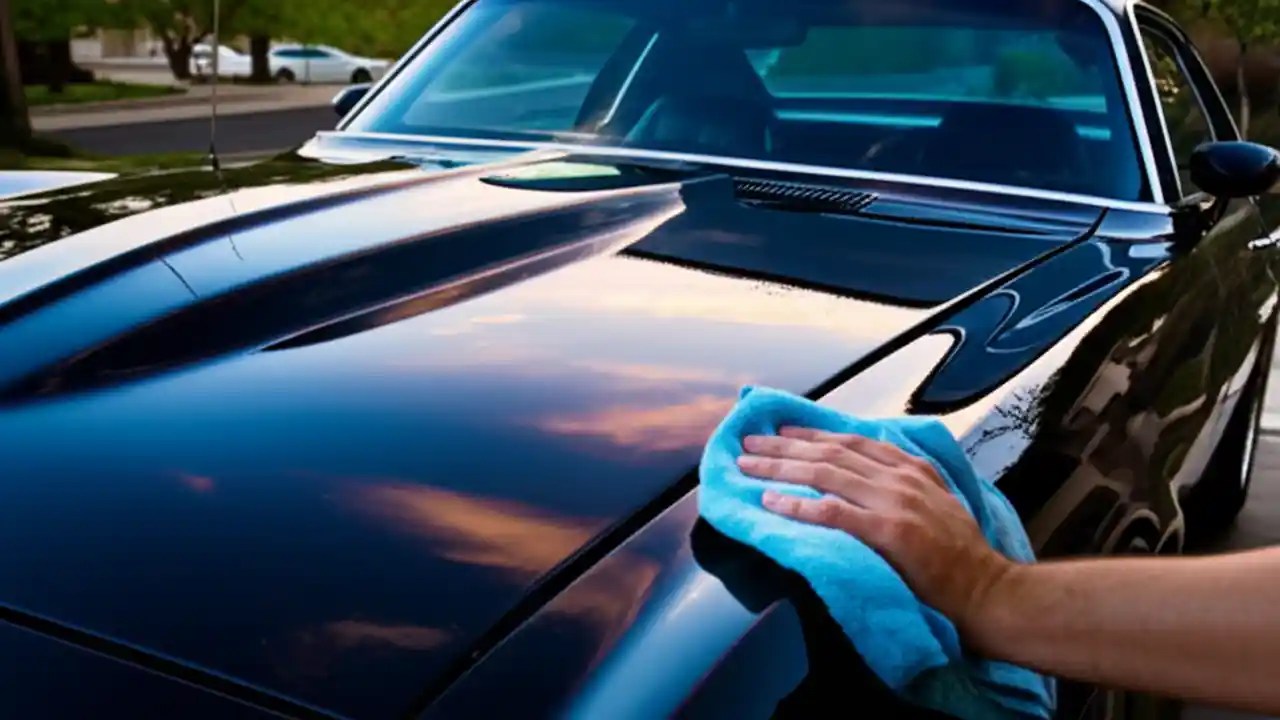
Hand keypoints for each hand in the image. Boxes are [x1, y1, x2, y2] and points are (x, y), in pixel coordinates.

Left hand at [737, 427, 1014, 631]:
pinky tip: (770, 502)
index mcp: (911, 469)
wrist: (987, 590)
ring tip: (747, 466)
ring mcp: (893, 503)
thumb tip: (869, 475)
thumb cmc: (962, 555)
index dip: (813, 433)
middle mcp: (899, 478)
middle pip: (830, 452)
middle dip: (784, 445)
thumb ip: (906, 485)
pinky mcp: (888, 532)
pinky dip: (797, 505)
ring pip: (825, 475)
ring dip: (780, 468)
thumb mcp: (938, 502)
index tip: (783, 430)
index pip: (853, 441)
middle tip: (749, 443)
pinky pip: (832, 513)